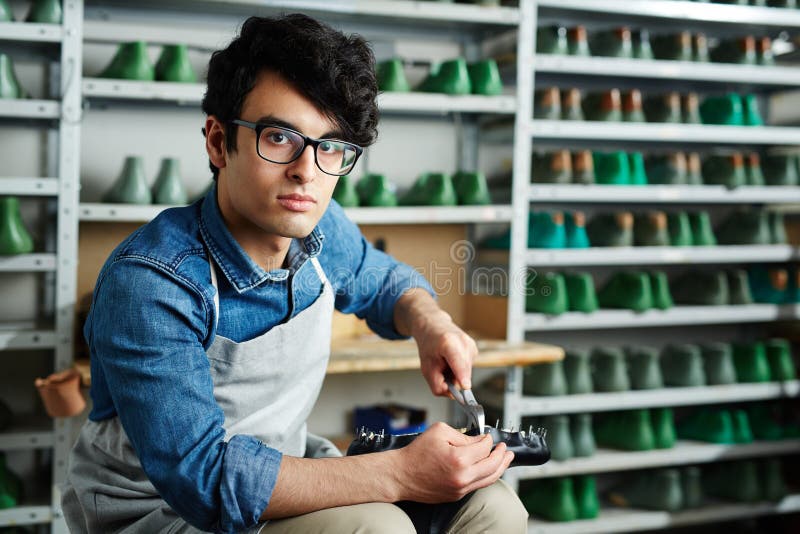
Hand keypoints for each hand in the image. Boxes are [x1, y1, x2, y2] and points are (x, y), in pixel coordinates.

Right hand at [392, 422, 513, 502]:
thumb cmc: (416, 453)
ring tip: (506, 459)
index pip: (484, 448)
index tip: (488, 436)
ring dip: (500, 468)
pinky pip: (478, 485)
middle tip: (505, 448)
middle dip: (502, 455)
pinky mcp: (457, 495)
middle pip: (493, 466)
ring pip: (489, 479)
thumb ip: (463, 435)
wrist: (401, 475)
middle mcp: (462, 477)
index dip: (489, 440)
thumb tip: (479, 441)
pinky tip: (489, 469)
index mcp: (459, 459)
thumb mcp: (439, 432)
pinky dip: (487, 476)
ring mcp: (460, 489)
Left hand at [415, 313, 478, 395]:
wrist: (433, 326)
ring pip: (467, 371)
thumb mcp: (426, 368)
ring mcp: (471, 344)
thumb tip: (451, 395)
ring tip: (446, 361)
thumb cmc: (429, 345)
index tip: (465, 386)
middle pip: (463, 372)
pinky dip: (460, 368)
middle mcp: (463, 341)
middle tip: (441, 371)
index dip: (462, 375)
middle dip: (454, 379)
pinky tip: (452, 359)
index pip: (457, 362)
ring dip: (456, 373)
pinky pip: (468, 367)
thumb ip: (437, 385)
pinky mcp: (474, 348)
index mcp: (448, 343)